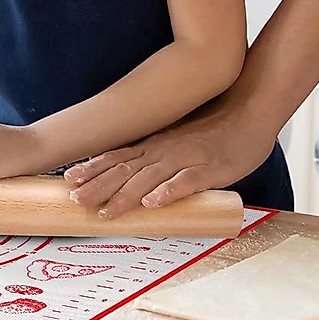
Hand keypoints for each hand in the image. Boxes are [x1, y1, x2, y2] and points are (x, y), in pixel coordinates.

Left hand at [63, 97, 276, 218]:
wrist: (249, 108)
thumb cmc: (215, 126)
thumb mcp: (179, 137)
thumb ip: (159, 152)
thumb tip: (137, 169)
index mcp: (156, 143)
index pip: (118, 156)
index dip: (93, 168)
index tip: (69, 179)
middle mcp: (165, 149)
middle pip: (126, 169)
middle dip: (99, 186)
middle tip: (75, 199)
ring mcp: (186, 158)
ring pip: (149, 178)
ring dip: (126, 195)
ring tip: (105, 211)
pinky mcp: (210, 168)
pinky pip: (186, 181)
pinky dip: (168, 192)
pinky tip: (153, 203)